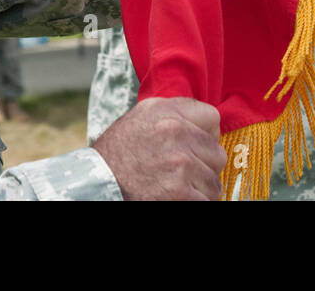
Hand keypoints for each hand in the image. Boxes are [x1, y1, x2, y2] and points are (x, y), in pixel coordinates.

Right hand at [92, 96, 226, 199]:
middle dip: (205, 166)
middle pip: (217, 152)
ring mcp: (180, 162)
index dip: (207, 134)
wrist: (97, 183)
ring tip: (178, 187)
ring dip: (200, 189)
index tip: (197, 146)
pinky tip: (178, 199)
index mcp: (166, 111)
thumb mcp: (140, 118)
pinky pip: (206, 200)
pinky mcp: (180, 191)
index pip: (212, 117)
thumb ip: (171, 114)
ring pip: (214, 180)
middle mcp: (175, 131)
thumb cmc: (118, 154)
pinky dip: (196, 202)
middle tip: (185, 173)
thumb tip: (201, 122)